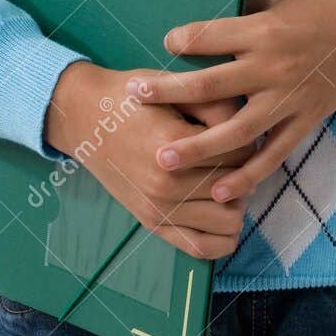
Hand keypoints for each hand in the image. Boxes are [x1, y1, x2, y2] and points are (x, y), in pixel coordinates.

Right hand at [45, 61, 255, 258]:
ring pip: (228, 221)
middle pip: (236, 188)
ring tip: (225, 182)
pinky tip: (221, 214)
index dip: (249, 144)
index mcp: (173, 145)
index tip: (242, 135)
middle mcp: (165, 183)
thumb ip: (215, 105)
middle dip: (244, 172)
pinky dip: (221, 238)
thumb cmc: (132, 98)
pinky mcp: (152, 223)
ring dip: (235, 202)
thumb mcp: (174, 87)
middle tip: (236, 158)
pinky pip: (201, 248)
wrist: (86, 118)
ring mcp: (158, 208)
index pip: (239, 156)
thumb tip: (249, 131)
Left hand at [124, 0, 335, 201]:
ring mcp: (290, 99)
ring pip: (236, 131)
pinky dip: (247, 175)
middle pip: (210, 85)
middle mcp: (273, 67)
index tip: (163, 44)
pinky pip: (273, 154)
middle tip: (134, 100)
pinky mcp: (308, 119)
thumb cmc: (332, 0)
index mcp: (264, 30)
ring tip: (165, 159)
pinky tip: (220, 191)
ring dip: (198, 148)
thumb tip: (216, 22)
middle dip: (169, 93)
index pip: (209, 37)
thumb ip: (248, 10)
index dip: (181, 40)